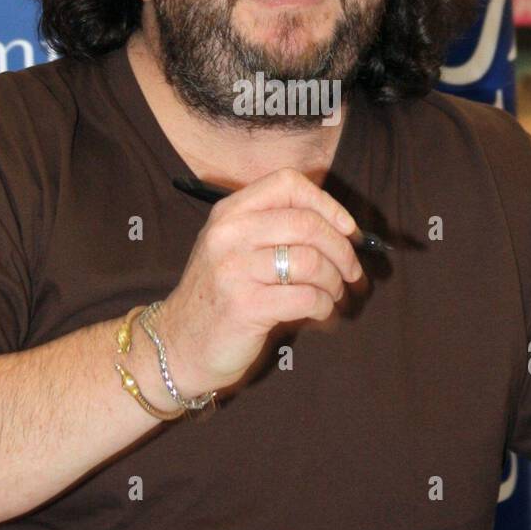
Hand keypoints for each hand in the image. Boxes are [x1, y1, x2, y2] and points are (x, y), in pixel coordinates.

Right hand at [158, 167, 365, 397]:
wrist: (178, 345)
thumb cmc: (219, 296)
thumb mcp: (234, 248)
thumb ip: (274, 228)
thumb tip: (342, 228)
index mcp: (229, 212)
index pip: (288, 184)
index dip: (327, 204)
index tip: (347, 229)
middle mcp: (228, 234)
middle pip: (307, 223)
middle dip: (341, 249)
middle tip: (351, 270)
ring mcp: (234, 270)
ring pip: (311, 261)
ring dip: (334, 281)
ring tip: (332, 294)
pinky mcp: (244, 306)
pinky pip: (306, 297)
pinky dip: (324, 306)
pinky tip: (320, 312)